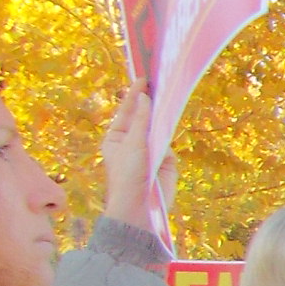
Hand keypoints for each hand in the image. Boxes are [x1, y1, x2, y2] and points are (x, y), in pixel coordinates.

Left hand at [100, 83, 156, 226]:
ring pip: (158, 130)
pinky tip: (164, 146)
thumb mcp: (133, 144)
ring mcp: (149, 151)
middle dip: (151, 105)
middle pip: (143, 118)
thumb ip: (141, 120)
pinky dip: (168, 144)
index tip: (143, 78)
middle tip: (159, 85)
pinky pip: (169, 146)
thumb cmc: (128, 175)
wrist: (141, 207)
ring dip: (161, 122)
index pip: (126, 110)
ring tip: (166, 106)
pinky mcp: (165, 162)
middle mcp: (132, 142)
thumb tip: (145, 97)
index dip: (134, 95)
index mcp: (116, 137)